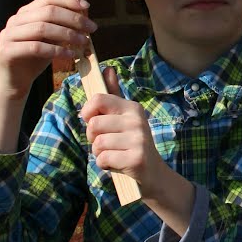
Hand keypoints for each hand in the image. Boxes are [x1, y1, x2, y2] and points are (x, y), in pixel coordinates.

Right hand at [0, 0, 96, 152]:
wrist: (15, 83)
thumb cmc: (35, 60)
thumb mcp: (51, 40)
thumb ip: (62, 28)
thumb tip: (84, 20)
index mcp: (25, 13)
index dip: (69, 0)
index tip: (87, 7)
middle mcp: (15, 20)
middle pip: (48, 12)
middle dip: (73, 19)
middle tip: (92, 28)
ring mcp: (8, 35)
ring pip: (42, 28)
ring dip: (67, 34)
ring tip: (84, 41)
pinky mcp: (7, 52)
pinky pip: (35, 47)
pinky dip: (56, 50)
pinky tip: (70, 55)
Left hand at [82, 67, 163, 190]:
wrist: (154, 174)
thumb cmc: (132, 144)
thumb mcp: (125, 118)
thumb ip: (114, 95)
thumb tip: (108, 68)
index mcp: (133, 107)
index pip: (98, 99)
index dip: (88, 113)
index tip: (94, 122)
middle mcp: (137, 120)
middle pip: (93, 124)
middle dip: (93, 138)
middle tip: (108, 143)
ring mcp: (138, 139)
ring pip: (97, 144)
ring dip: (99, 153)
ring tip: (114, 154)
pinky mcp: (136, 158)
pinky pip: (103, 158)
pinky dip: (105, 165)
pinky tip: (117, 164)